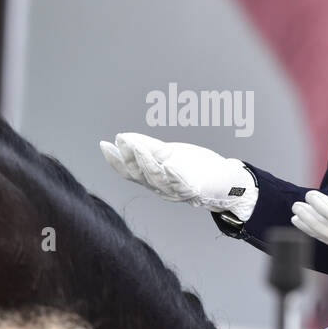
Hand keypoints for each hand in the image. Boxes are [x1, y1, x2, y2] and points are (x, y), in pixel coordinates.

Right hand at [99, 132, 257, 219]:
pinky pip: (182, 184)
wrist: (222, 179)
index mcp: (151, 178)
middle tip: (123, 141)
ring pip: (157, 178)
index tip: (105, 144)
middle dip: (130, 157)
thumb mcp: (167, 153)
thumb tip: (122, 138)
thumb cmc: (194, 167)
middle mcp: (160, 187)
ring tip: (139, 147)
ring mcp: (176, 190)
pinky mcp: (193, 190)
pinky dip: (174, 176)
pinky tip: (169, 165)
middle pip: (140, 174)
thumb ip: (146, 147)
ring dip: (146, 162)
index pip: (128, 170)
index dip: (115, 159)